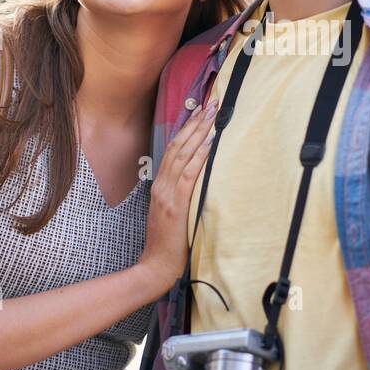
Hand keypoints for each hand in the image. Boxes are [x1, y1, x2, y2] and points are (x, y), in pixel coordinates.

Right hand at [138, 97, 217, 293]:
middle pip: (178, 145)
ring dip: (199, 132)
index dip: (186, 128)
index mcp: (159, 186)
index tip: (199, 111)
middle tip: (210, 103)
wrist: (156, 266)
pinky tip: (211, 142)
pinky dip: (200, 156)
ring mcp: (167, 194)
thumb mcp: (171, 213)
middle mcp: (161, 185)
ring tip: (212, 114)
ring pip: (182, 154)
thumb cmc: (168, 243)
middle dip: (195, 122)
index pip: (173, 149)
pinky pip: (189, 174)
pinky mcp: (176, 204)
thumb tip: (197, 180)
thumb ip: (180, 195)